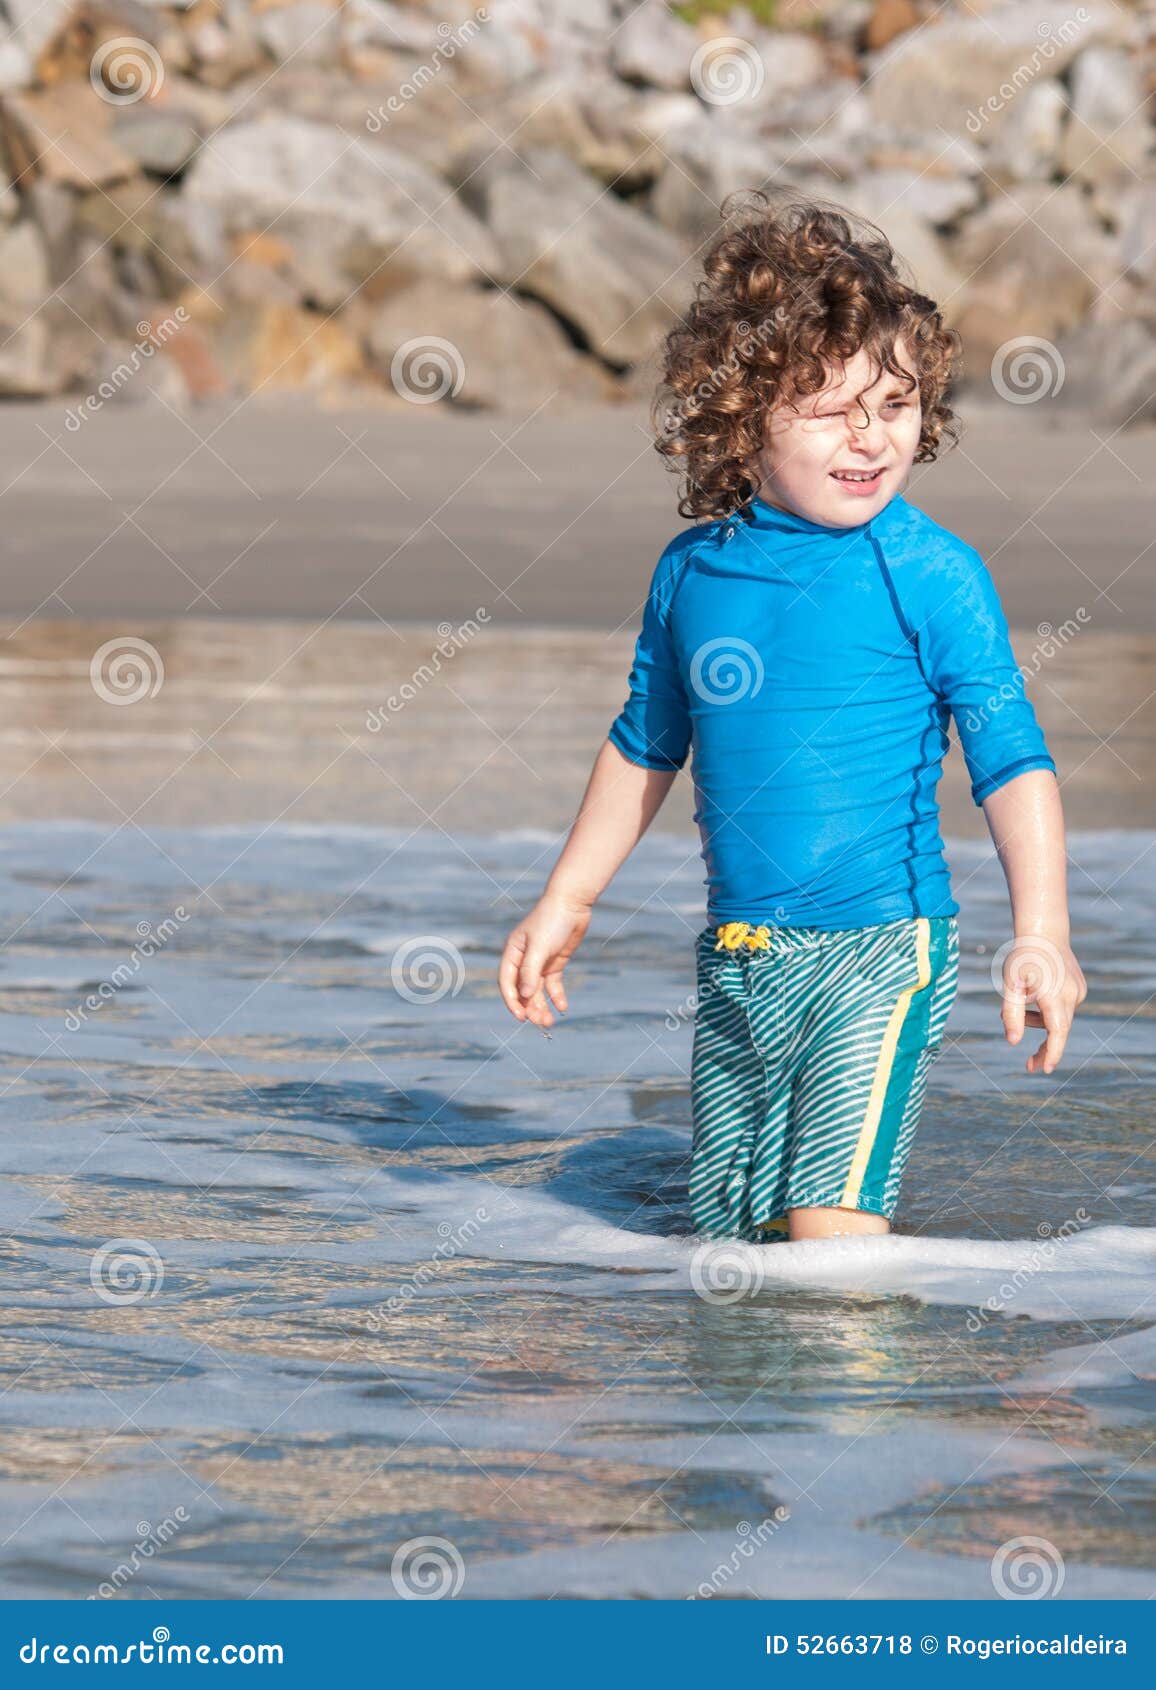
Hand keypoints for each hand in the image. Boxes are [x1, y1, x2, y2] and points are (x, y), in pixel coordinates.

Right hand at [498, 891, 592, 1028]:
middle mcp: (523, 959)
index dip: (512, 1001)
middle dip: (530, 1007)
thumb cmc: (551, 920)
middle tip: (540, 1023)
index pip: (507, 982)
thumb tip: (525, 995)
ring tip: (550, 1022)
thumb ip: (531, 971)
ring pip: (538, 990)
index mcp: (512, 952)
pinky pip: (553, 985)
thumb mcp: (539, 947)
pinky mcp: (555, 962)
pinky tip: (563, 1007)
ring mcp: (539, 962)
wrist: (572, 903)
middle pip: (523, 990)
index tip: (521, 1017)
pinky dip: (557, 996)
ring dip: (542, 1006)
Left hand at [999, 934, 1086, 1075]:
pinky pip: (1063, 1008)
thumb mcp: (1009, 985)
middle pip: (1059, 1030)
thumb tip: (1013, 1042)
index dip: (1052, 1052)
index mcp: (1053, 994)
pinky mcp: (1080, 988)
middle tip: (1029, 1065)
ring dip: (1040, 1021)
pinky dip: (1049, 1010)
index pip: (1057, 1031)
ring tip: (1021, 1003)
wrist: (1043, 933)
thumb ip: (1011, 1014)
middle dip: (1044, 1048)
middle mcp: (1070, 994)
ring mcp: (1078, 991)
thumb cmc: (1021, 958)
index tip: (1046, 1068)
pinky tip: (1037, 993)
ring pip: (1060, 1019)